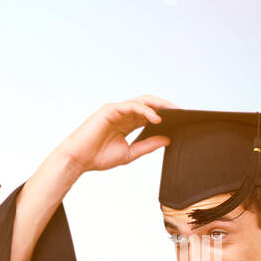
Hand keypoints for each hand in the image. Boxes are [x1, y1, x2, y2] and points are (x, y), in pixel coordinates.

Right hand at [54, 95, 178, 176]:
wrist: (77, 160)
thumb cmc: (97, 157)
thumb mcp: (129, 153)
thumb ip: (147, 146)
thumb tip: (167, 139)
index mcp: (126, 123)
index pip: (150, 114)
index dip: (166, 116)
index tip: (181, 120)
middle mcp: (122, 114)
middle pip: (149, 104)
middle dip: (166, 107)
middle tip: (182, 113)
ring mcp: (116, 110)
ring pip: (143, 101)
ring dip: (159, 105)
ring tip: (173, 112)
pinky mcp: (110, 110)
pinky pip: (132, 106)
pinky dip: (146, 110)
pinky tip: (156, 118)